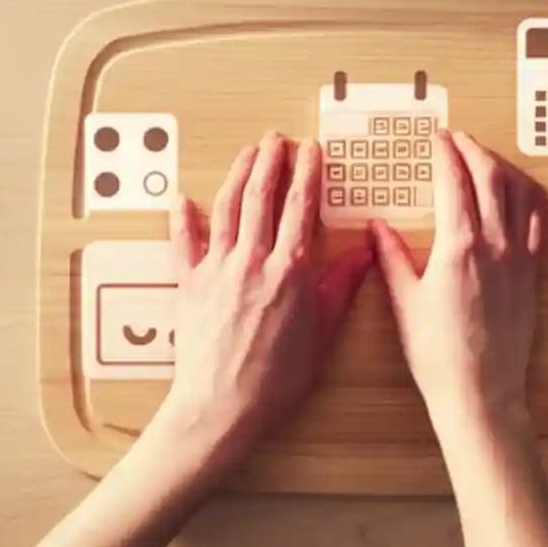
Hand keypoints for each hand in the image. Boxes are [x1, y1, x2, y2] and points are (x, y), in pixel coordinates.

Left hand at [162, 133, 372, 446]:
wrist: (222, 407)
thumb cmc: (277, 380)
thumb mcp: (322, 334)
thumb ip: (341, 286)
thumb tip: (364, 251)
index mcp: (290, 271)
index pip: (300, 207)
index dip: (307, 173)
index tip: (312, 150)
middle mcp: (252, 261)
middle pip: (261, 197)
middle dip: (271, 161)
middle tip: (277, 139)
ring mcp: (216, 270)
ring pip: (227, 209)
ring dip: (238, 176)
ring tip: (247, 154)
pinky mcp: (189, 286)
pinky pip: (183, 244)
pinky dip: (183, 219)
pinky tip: (184, 199)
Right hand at [370, 130, 547, 422]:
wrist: (480, 393)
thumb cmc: (438, 355)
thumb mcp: (404, 302)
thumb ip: (391, 258)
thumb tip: (377, 227)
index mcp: (459, 247)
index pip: (455, 181)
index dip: (445, 153)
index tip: (436, 138)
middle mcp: (496, 246)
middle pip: (491, 177)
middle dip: (473, 149)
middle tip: (457, 138)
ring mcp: (520, 259)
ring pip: (521, 194)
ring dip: (503, 167)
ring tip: (486, 158)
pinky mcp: (534, 275)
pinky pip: (542, 224)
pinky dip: (533, 199)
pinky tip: (522, 194)